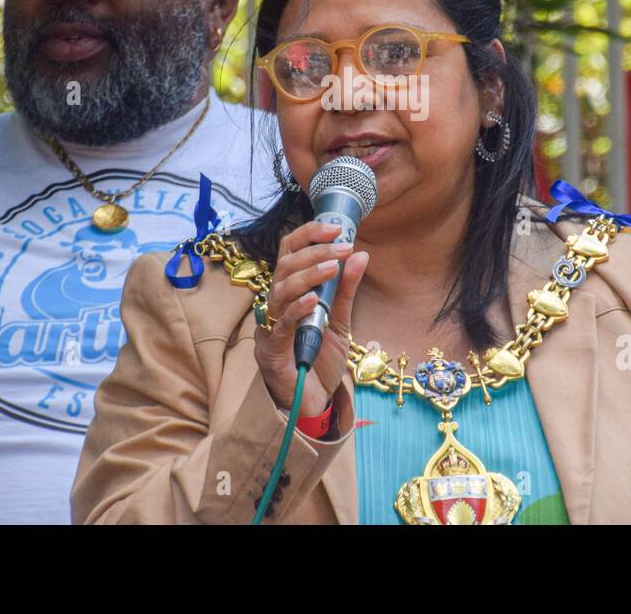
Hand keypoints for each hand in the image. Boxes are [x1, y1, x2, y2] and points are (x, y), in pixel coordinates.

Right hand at [254, 219, 369, 418]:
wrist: (313, 403)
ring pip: (280, 290)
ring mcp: (270, 328)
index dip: (309, 235)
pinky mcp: (272, 352)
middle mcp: (275, 306)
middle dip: (315, 252)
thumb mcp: (339, 321)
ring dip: (308, 275)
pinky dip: (296, 309)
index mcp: (289, 293)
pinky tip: (313, 300)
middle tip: (343, 245)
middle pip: (284, 266)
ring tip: (333, 267)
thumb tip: (360, 254)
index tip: (337, 227)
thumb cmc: (319, 360)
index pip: (289, 252)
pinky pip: (280, 325)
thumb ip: (345, 290)